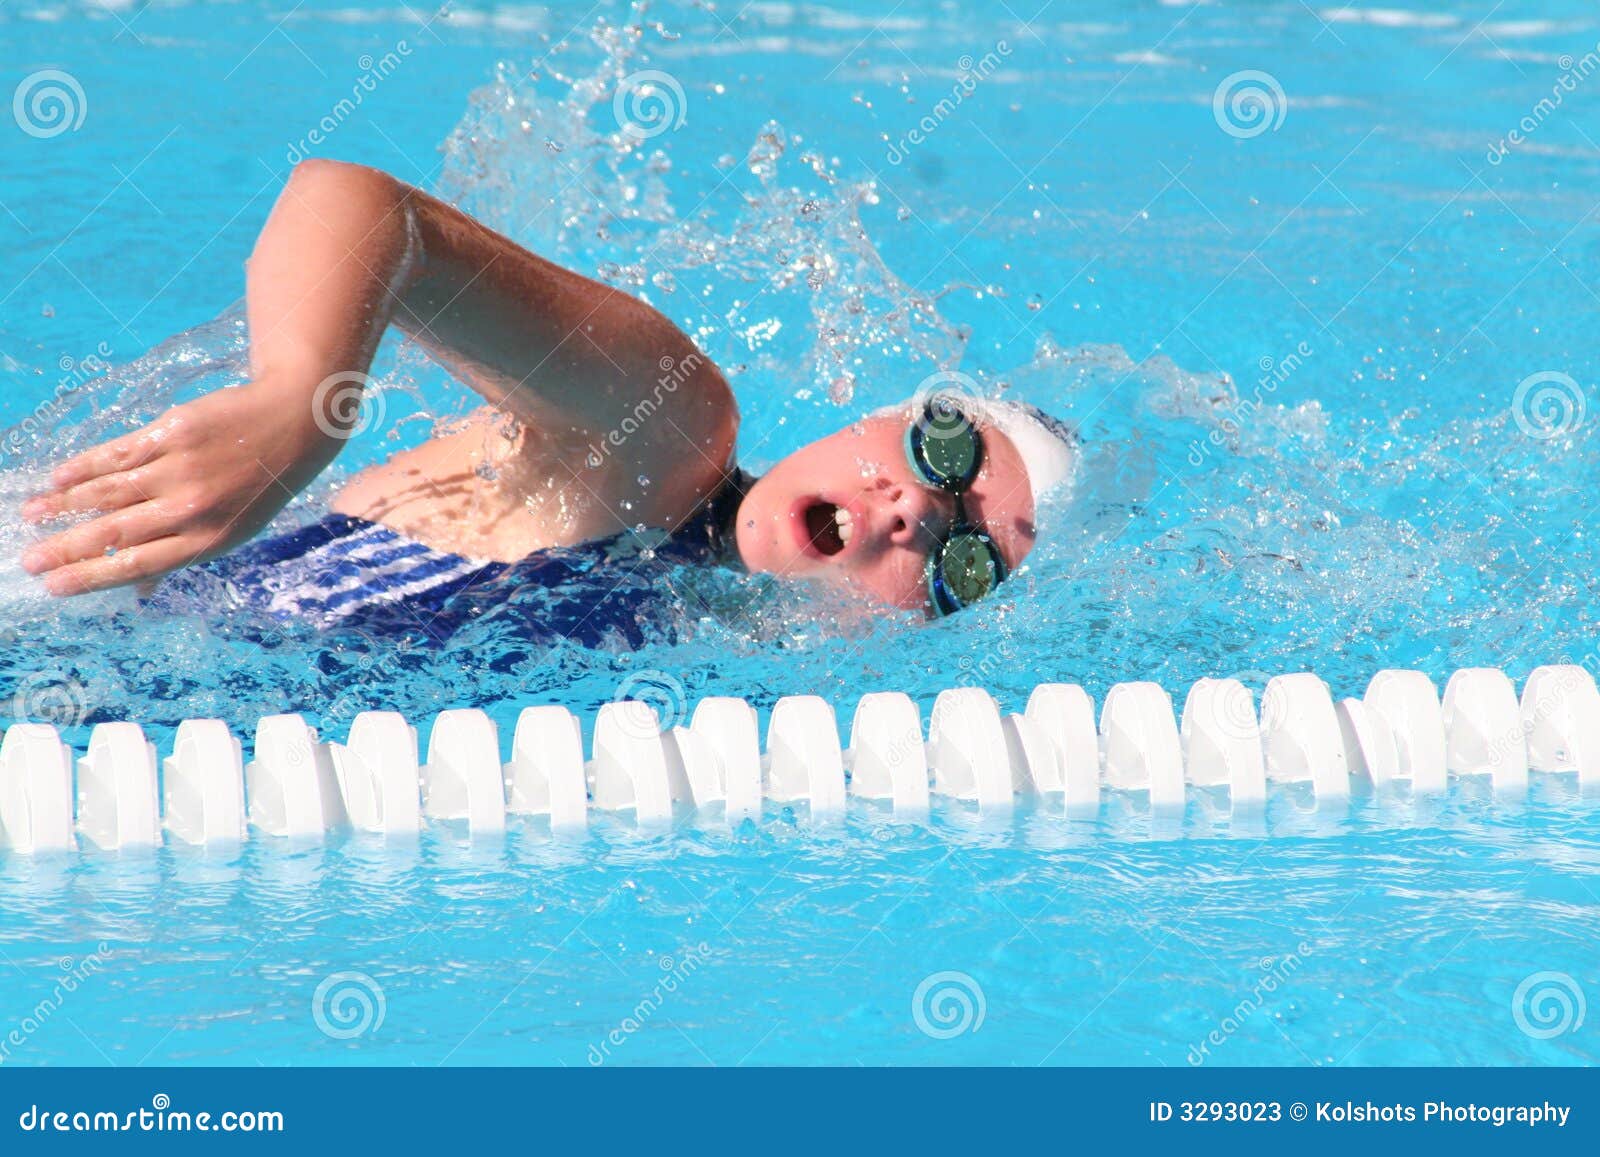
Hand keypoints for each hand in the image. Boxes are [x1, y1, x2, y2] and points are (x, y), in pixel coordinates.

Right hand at [20, 377, 347, 594]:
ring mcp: (180, 469)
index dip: (90, 577)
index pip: (137, 566)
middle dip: (65, 549)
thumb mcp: (235, 530)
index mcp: (208, 541)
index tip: (53, 587)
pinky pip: (117, 453)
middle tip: (28, 560)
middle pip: (114, 532)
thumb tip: (140, 593)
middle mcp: (191, 509)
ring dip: (63, 506)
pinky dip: (83, 467)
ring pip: (108, 491)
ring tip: (31, 516)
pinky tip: (58, 478)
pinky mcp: (172, 432)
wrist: (293, 422)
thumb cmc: (260, 484)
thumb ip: (184, 554)